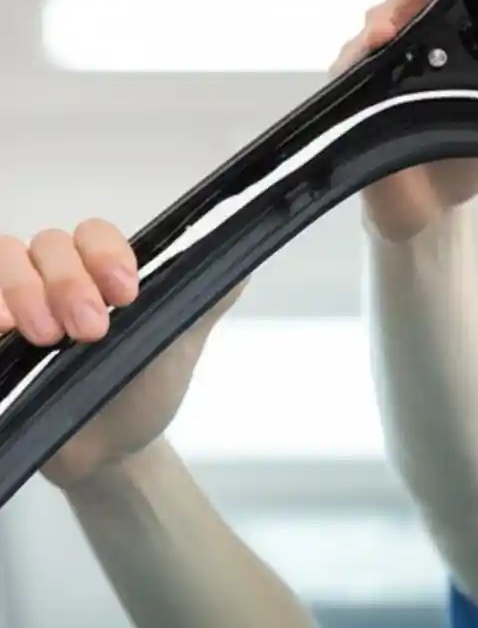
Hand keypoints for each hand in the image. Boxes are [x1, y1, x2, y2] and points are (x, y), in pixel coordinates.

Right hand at [0, 219, 244, 489]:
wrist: (110, 453)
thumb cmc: (145, 389)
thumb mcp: (181, 341)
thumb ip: (207, 297)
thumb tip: (244, 258)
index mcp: (102, 271)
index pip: (94, 234)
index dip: (106, 254)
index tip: (126, 293)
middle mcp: (56, 278)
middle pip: (47, 246)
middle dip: (68, 282)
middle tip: (89, 330)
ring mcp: (17, 303)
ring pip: (3, 260)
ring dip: (21, 292)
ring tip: (43, 336)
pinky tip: (0, 332)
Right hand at [331, 0, 477, 241]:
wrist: (433, 210)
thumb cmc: (465, 155)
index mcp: (447, 29)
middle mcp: (410, 33)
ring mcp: (377, 59)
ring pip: (381, 16)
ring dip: (395, 11)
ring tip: (401, 21)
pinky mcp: (352, 91)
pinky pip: (350, 63)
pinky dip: (362, 53)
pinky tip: (376, 45)